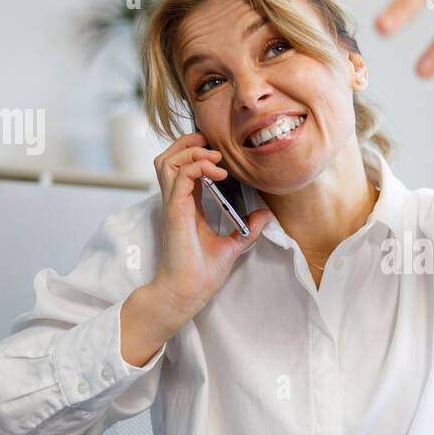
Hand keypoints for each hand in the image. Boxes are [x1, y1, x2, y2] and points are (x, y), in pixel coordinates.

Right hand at [146, 132, 271, 325]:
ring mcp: (173, 205)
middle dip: (188, 143)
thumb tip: (265, 214)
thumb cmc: (202, 273)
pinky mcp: (175, 211)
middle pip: (169, 157)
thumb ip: (247, 228)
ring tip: (215, 157)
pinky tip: (218, 172)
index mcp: (187, 205)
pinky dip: (198, 166)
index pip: (183, 167)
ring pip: (168, 161)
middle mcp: (177, 201)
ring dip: (192, 151)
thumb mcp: (232, 245)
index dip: (196, 152)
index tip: (219, 152)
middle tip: (212, 144)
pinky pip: (180, 176)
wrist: (188, 292)